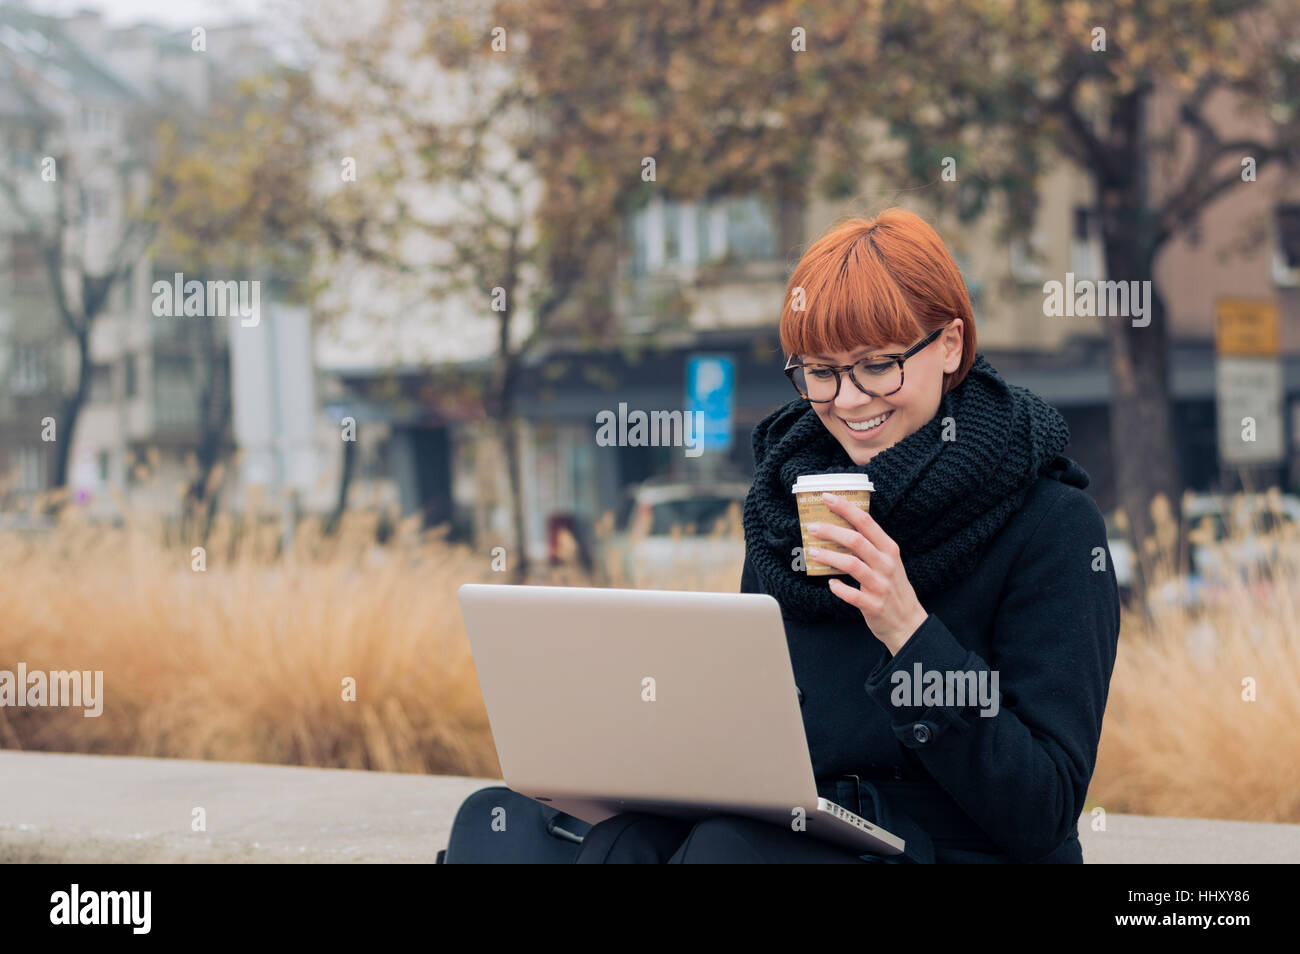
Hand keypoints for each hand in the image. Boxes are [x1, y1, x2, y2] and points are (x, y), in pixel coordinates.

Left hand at [804, 492, 927, 654]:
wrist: (908, 621)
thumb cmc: (892, 587)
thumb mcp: (887, 562)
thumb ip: (869, 546)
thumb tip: (838, 529)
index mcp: (889, 549)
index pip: (866, 521)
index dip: (845, 508)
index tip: (827, 497)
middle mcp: (886, 564)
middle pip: (855, 540)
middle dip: (831, 531)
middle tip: (811, 527)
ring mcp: (880, 585)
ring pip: (851, 564)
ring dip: (829, 556)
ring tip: (813, 552)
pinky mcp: (873, 605)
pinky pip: (852, 595)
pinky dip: (839, 588)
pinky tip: (831, 583)